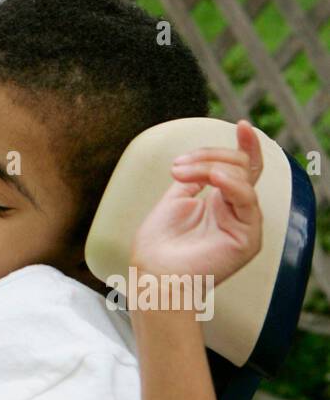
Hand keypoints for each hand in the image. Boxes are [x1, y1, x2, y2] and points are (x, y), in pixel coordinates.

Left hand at [129, 120, 262, 288]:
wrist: (152, 273)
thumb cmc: (158, 245)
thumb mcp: (176, 198)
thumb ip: (195, 177)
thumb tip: (205, 159)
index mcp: (222, 203)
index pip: (243, 169)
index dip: (246, 146)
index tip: (242, 125)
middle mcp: (237, 212)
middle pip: (241, 166)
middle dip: (208, 155)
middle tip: (178, 166)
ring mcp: (245, 225)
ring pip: (242, 178)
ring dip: (210, 166)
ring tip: (182, 173)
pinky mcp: (247, 238)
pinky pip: (247, 200)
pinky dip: (229, 182)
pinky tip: (212, 179)